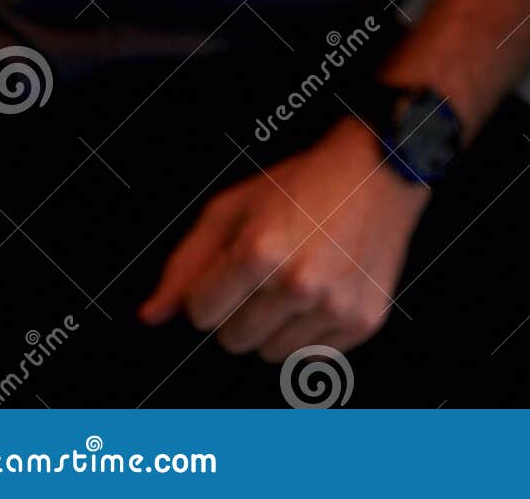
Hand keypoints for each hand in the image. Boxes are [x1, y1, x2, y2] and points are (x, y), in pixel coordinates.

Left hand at [138, 119, 427, 359]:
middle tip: (266, 272)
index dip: (209, 290)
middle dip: (239, 310)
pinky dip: (310, 332)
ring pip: (271, 354)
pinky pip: (312, 357)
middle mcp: (297, 285)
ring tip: (296, 280)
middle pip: (233, 341)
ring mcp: (334, 306)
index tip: (230, 268)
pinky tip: (323, 291)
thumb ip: (185, 264)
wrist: (380, 171)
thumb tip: (150, 317)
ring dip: (274, 325)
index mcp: (257, 252)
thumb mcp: (234, 206)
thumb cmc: (300, 183)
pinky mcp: (364, 321)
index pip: (200, 314)